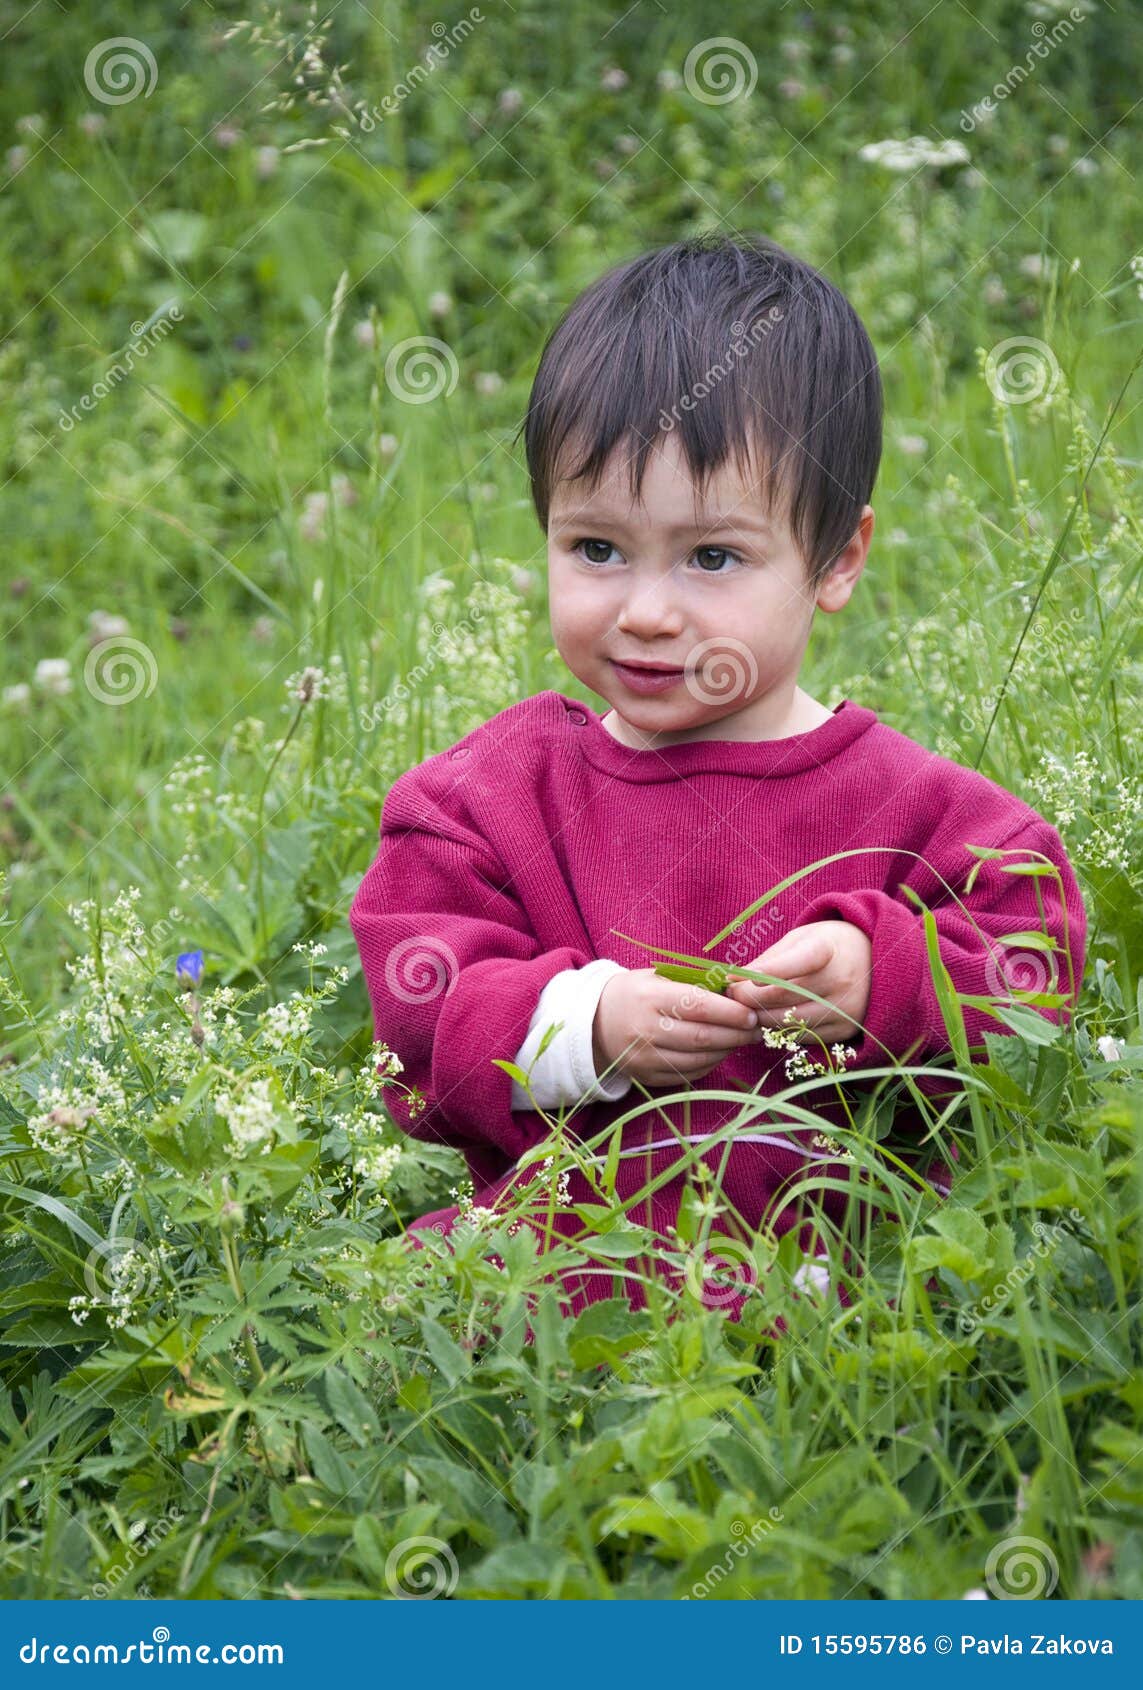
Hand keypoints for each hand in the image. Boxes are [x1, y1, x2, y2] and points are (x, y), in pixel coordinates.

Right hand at [592, 967, 762, 1088]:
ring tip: (742, 1040)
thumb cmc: (635, 992)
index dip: (730, 1012)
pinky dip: (710, 1065)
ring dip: (726, 1050)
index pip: (698, 1006)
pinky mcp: (646, 1077)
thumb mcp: (658, 977)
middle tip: (757, 1030)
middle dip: (736, 1034)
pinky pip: (687, 1075)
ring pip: (698, 1060)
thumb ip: (695, 984)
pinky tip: (720, 1052)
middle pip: (702, 1037)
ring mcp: (643, 1058)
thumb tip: (739, 990)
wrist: (595, 1020)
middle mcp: (644, 1030)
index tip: (751, 1013)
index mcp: (648, 997)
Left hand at [723, 920, 872, 1045]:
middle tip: (732, 994)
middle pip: (785, 996)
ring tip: (745, 1008)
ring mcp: (845, 1009)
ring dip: (760, 1017)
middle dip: (750, 997)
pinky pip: (801, 1037)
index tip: (744, 977)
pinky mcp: (844, 1031)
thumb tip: (734, 979)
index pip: (800, 961)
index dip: (772, 970)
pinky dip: (780, 1031)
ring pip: (789, 1022)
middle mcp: (841, 980)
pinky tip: (768, 1020)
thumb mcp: (801, 939)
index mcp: (829, 950)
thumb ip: (770, 958)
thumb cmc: (827, 946)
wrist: (874, 963)